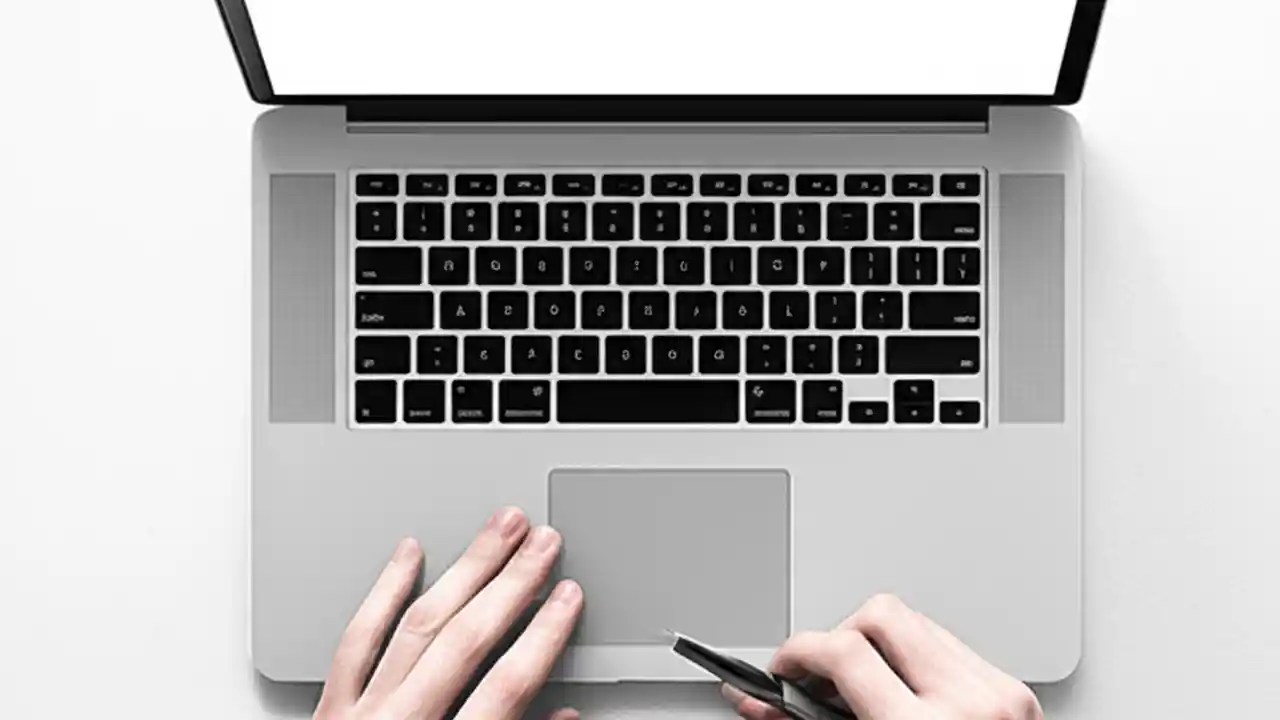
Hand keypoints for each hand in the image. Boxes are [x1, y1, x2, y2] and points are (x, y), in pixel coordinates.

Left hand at [314, 507, 583, 719]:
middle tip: (544, 542)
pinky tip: (408, 554)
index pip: (508, 687)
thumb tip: (566, 719)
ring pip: (417, 625)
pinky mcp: (329, 712)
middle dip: (512, 585)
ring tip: (497, 531)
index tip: (571, 597)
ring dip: (463, 571)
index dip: (545, 636)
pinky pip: (357, 639)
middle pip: (465, 641)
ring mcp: (359, 717)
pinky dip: (384, 592)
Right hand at [722, 594, 1041, 719]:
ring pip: (916, 621)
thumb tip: (761, 705)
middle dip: (838, 637)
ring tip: (865, 688)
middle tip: (821, 673)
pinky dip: (916, 659)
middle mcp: (967, 704)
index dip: (799, 652)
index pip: (845, 653)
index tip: (784, 666)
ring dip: (879, 646)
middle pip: (880, 615)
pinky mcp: (1014, 691)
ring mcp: (997, 693)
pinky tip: (906, 693)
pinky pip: (950, 644)